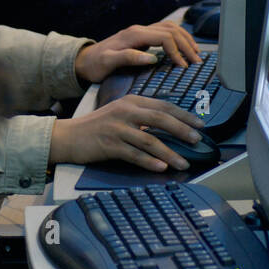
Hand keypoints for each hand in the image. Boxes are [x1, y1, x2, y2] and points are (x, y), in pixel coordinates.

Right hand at [49, 96, 207, 171]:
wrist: (69, 136)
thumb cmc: (96, 127)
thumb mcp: (120, 112)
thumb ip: (141, 115)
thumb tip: (169, 126)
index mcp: (131, 101)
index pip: (163, 105)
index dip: (183, 115)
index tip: (199, 124)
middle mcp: (125, 111)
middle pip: (160, 119)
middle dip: (182, 130)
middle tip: (197, 140)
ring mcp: (117, 128)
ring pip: (150, 140)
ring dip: (170, 153)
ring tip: (183, 162)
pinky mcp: (110, 145)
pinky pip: (135, 154)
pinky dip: (150, 162)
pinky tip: (161, 168)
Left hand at [73, 21, 200, 82]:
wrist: (84, 60)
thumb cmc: (95, 65)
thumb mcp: (108, 63)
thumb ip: (128, 58)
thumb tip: (152, 58)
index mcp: (134, 35)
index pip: (165, 37)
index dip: (177, 51)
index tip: (183, 67)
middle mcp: (140, 29)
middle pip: (171, 30)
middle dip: (187, 45)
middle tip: (196, 62)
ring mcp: (141, 31)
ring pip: (171, 28)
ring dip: (185, 39)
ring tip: (195, 54)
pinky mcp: (142, 36)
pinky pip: (166, 31)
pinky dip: (179, 37)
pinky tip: (184, 47)